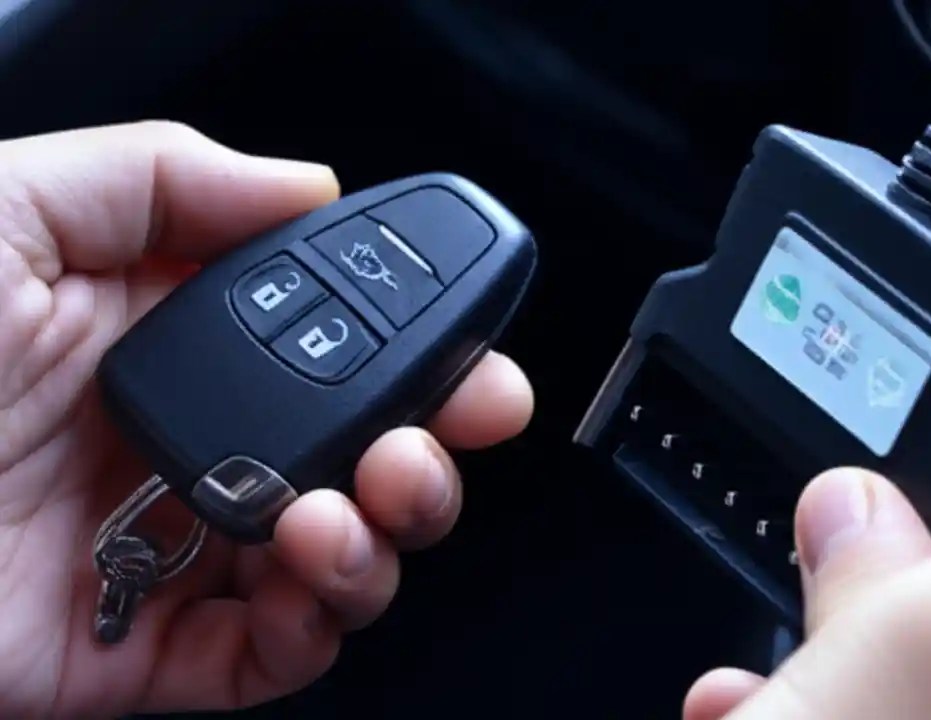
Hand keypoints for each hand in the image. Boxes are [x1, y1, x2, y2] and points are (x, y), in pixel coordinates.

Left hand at [0, 122, 533, 717]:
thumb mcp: (2, 213)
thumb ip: (159, 174)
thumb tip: (304, 187)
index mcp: (154, 338)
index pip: (325, 343)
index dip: (414, 342)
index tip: (467, 340)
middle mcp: (175, 445)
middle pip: (354, 452)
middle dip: (435, 440)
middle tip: (465, 421)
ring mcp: (160, 553)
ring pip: (335, 556)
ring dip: (390, 530)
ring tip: (374, 494)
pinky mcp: (132, 652)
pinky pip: (268, 654)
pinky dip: (320, 620)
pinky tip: (312, 565)